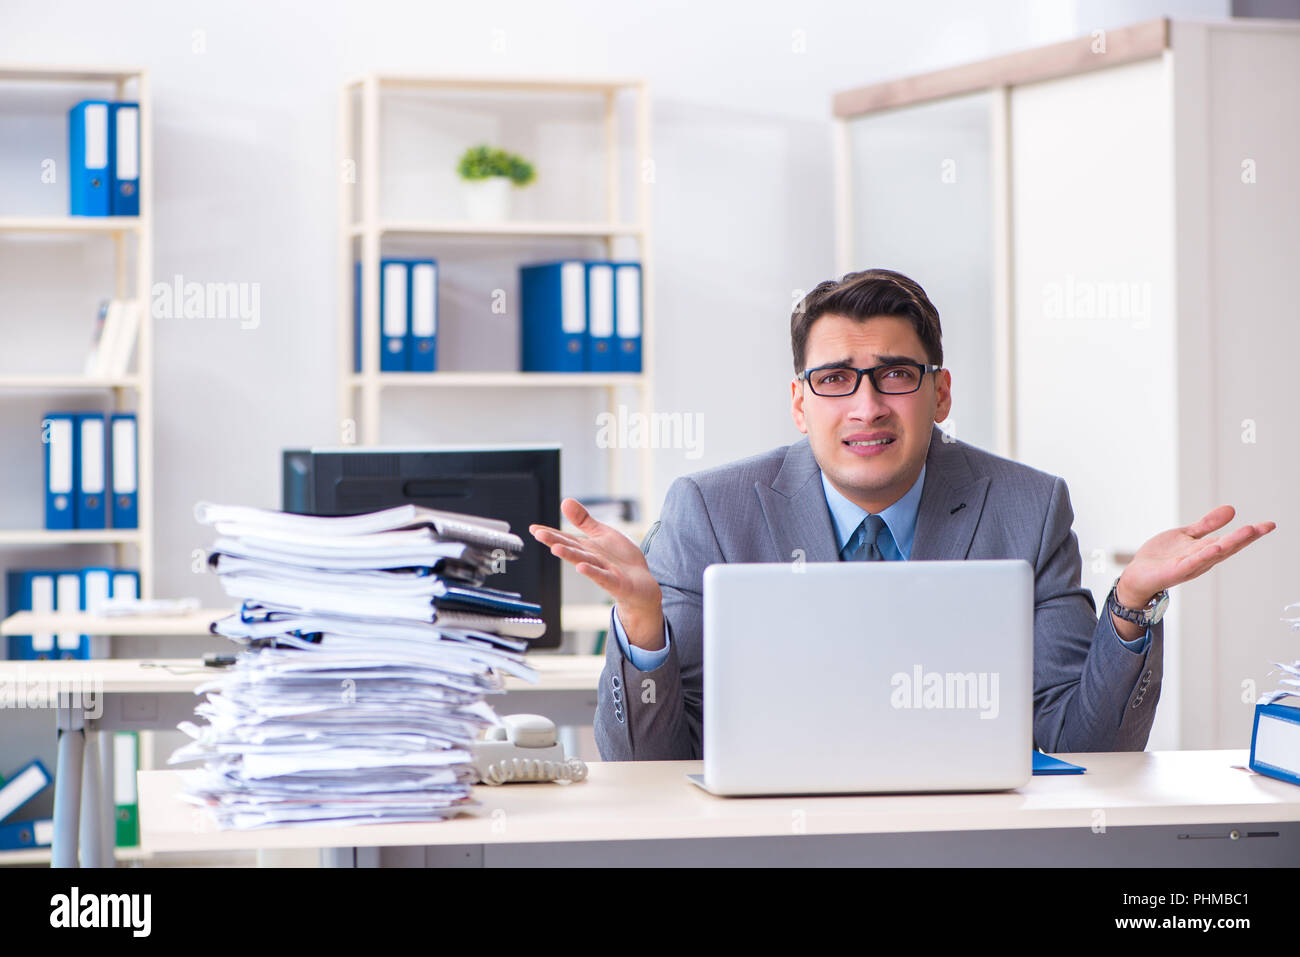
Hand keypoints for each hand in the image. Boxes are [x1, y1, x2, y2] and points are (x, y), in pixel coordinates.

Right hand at [529, 498, 664, 649]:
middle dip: (555, 542)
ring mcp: (603, 571)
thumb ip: (583, 520)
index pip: (565, 539)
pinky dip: (592, 572)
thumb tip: (565, 501)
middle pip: (571, 549)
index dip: (550, 534)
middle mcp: (591, 559)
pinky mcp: (616, 582)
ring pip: (584, 561)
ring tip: (555, 549)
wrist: (642, 585)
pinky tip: (581, 567)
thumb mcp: (602, 534)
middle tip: (538, 534)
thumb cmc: (621, 560)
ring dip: (570, 556)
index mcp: (587, 548)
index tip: (533, 528)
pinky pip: (603, 577)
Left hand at [1117, 505, 1275, 607]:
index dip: (1250, 533)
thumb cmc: (1162, 557)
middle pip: (1228, 546)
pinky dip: (1205, 556)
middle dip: (1246, 537)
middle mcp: (1203, 558)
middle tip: (1265, 527)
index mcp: (1206, 549)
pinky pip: (1193, 562)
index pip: (1231, 540)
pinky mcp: (1176, 570)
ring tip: (1249, 531)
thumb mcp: (1186, 535)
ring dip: (1231, 543)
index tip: (1269, 524)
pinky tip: (1216, 547)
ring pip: (1214, 553)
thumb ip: (1207, 524)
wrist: (1138, 575)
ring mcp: (1190, 565)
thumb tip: (1231, 509)